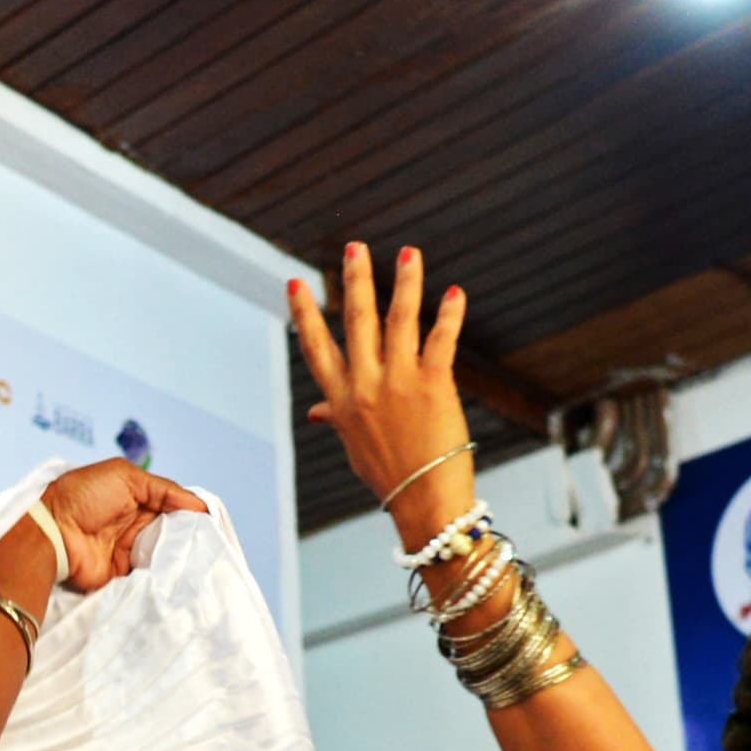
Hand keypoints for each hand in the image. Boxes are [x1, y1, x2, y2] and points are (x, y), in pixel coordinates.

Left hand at [26, 456, 206, 594]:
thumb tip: (198, 504)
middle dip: (188, 534)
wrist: (54, 533)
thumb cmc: (83, 497)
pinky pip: (150, 573)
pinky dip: (163, 572)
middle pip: (172, 529)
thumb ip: (164, 489)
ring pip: (164, 552)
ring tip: (197, 555)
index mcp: (136, 497)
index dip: (191, 511)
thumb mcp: (125, 476)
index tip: (212, 520)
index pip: (172, 504)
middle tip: (207, 540)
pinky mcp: (124, 572)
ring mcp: (129, 549)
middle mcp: (134, 523)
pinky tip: (179, 571)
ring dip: (177, 553)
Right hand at [290, 243, 472, 520]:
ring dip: (405, 282)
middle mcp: (365, 386)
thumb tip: (316, 411)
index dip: (305, 313)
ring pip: (399, 320)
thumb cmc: (390, 476)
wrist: (424, 504)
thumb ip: (335, 417)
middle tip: (354, 247)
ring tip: (409, 252)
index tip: (295, 282)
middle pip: (357, 322)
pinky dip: (449, 314)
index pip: (317, 348)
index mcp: (341, 401)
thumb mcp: (354, 445)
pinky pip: (440, 340)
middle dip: (355, 280)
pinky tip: (454, 292)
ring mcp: (399, 383)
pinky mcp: (433, 385)